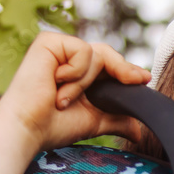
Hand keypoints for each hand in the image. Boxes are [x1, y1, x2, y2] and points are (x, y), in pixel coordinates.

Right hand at [0, 31, 150, 151]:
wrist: (29, 129)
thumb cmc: (54, 126)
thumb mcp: (94, 121)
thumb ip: (117, 120)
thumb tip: (139, 132)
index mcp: (78, 73)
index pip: (109, 65)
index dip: (127, 71)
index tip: (144, 79)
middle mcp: (68, 58)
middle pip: (108, 55)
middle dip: (123, 69)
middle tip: (138, 80)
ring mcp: (59, 48)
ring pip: (97, 56)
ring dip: (84, 83)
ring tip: (61, 99)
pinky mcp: (49, 41)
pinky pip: (83, 51)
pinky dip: (75, 72)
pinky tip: (55, 83)